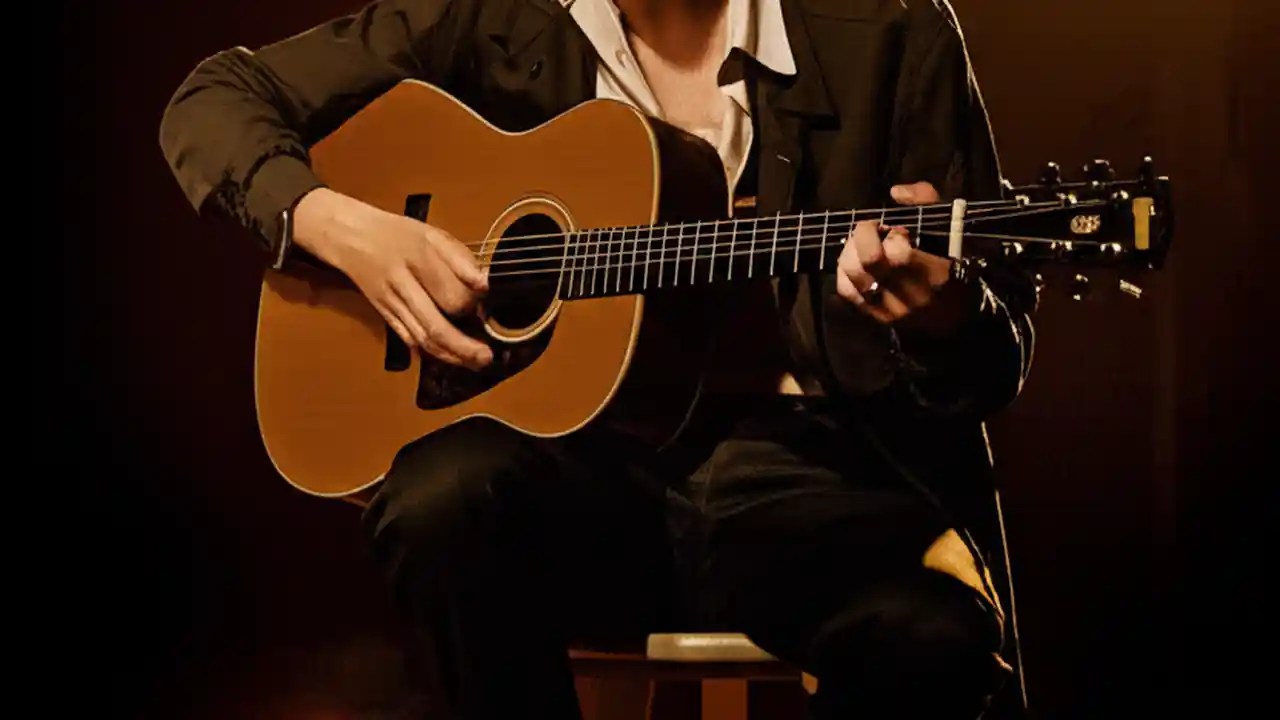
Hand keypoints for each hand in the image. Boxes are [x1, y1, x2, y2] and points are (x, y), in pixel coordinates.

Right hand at [293, 188, 492, 368]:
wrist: (351, 238)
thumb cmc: (398, 234)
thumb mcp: (433, 234)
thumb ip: (460, 258)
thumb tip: (485, 284)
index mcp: (419, 257)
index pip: (452, 292)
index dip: (474, 303)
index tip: (489, 304)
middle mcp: (403, 283)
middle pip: (435, 325)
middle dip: (464, 346)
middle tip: (487, 356)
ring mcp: (391, 304)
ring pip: (422, 338)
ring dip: (450, 355)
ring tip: (474, 362)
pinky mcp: (385, 315)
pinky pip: (409, 339)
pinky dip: (431, 352)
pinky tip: (450, 356)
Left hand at [835, 182, 969, 336]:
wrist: (959, 312)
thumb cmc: (955, 262)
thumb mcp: (951, 226)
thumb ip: (926, 201)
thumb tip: (896, 192)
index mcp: (936, 272)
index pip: (899, 253)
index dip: (889, 233)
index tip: (893, 227)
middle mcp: (911, 295)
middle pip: (869, 261)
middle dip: (862, 236)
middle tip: (870, 229)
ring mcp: (892, 309)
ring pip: (853, 275)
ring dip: (850, 252)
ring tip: (861, 245)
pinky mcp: (877, 318)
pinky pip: (847, 292)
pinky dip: (844, 272)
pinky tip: (854, 263)